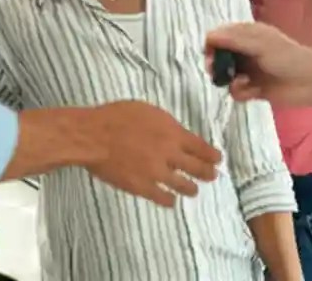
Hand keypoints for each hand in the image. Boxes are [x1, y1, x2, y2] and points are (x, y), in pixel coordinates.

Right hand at [82, 100, 222, 207]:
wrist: (93, 136)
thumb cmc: (116, 117)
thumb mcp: (148, 112)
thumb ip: (166, 125)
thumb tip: (176, 134)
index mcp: (172, 133)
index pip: (201, 147)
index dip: (212, 155)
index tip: (217, 159)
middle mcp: (170, 154)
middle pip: (198, 168)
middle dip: (208, 173)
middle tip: (212, 176)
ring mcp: (157, 173)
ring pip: (184, 186)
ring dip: (191, 188)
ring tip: (193, 190)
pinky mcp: (143, 188)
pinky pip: (163, 198)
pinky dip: (169, 200)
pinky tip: (170, 200)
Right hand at [205, 22, 311, 107]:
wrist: (310, 83)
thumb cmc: (287, 57)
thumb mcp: (260, 44)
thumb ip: (234, 40)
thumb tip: (209, 36)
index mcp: (248, 34)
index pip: (220, 36)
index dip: (212, 45)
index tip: (209, 55)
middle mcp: (245, 51)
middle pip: (218, 57)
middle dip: (216, 65)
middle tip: (216, 72)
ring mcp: (248, 70)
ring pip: (225, 76)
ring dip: (230, 81)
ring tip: (243, 82)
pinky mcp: (252, 89)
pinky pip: (236, 91)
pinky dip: (241, 92)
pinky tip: (253, 91)